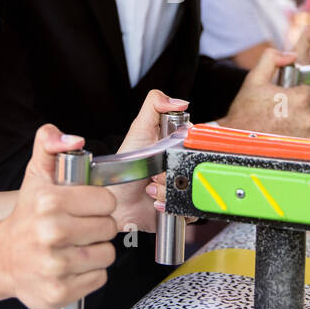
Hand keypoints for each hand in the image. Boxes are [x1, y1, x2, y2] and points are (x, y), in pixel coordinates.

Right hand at [0, 125, 116, 308]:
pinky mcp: (59, 292)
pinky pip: (99, 279)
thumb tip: (74, 140)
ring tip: (75, 247)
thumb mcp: (36, 174)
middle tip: (78, 228)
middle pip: (109, 228)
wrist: (1, 259)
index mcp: (49, 202)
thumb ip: (50, 143)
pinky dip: (89, 274)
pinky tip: (71, 266)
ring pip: (107, 255)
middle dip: (97, 227)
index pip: (107, 201)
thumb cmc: (26, 217)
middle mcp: (51, 234)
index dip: (98, 203)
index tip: (83, 207)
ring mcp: (55, 266)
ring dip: (96, 251)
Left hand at [112, 90, 188, 233]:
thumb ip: (154, 106)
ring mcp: (181, 185)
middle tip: (155, 171)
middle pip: (195, 165)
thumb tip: (181, 101)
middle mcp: (179, 165)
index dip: (184, 146)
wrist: (115, 203)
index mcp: (173, 145)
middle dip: (173, 170)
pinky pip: (190, 206)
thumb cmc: (122, 168)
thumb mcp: (138, 130)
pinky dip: (171, 203)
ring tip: (151, 187)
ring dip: (169, 188)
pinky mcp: (181, 206)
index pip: (194, 141)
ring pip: (194, 186)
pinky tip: (155, 199)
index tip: (171, 149)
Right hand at [217, 47, 309, 137]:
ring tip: (276, 126)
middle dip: (295, 109)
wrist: (236, 139)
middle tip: (276, 113)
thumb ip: (271, 59)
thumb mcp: (254, 79)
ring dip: (295, 124)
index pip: (308, 91)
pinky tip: (279, 136)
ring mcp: (305, 135)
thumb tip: (290, 56)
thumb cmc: (244, 112)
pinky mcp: (302, 148)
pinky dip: (294, 137)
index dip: (294, 94)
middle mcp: (307, 117)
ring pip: (307, 124)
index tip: (282, 100)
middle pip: (308, 108)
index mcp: (300, 98)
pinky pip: (304, 139)